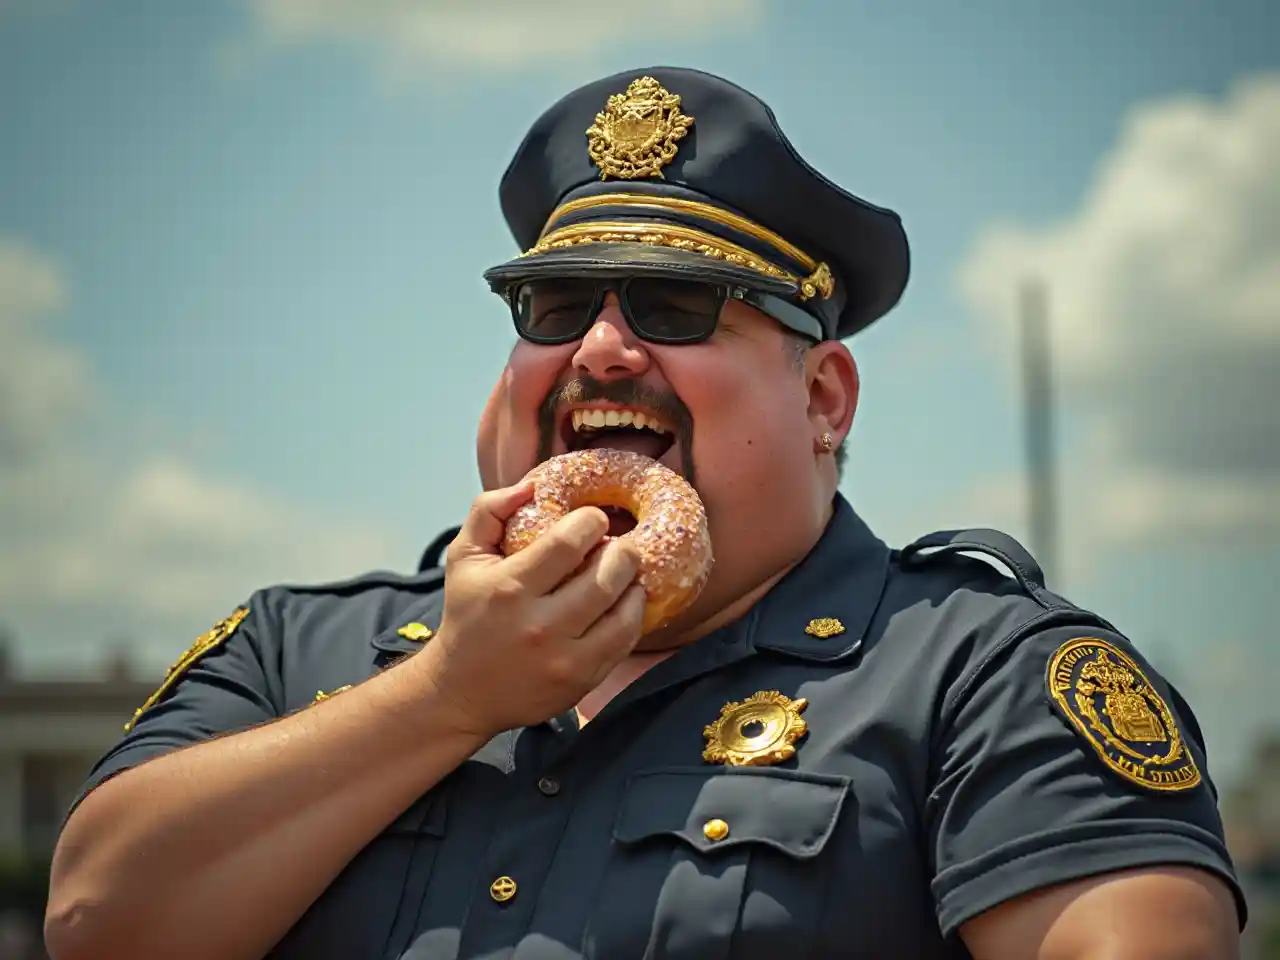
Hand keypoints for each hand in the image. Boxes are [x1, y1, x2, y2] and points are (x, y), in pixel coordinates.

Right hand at [415, 481, 646, 736]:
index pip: (567, 544)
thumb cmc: (466, 616)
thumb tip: (531, 486)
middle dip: (621, 551)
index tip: (592, 520)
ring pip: (622, 611)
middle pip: (604, 577)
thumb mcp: (463, 557)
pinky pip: (624, 642)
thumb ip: (490, 511)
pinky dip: (632, 615)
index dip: (589, 522)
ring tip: (624, 570)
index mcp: (509, 588)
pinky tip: (624, 601)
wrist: (462, 691)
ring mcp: (564, 659)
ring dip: (632, 582)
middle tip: (618, 544)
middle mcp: (538, 626)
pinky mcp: (581, 681)